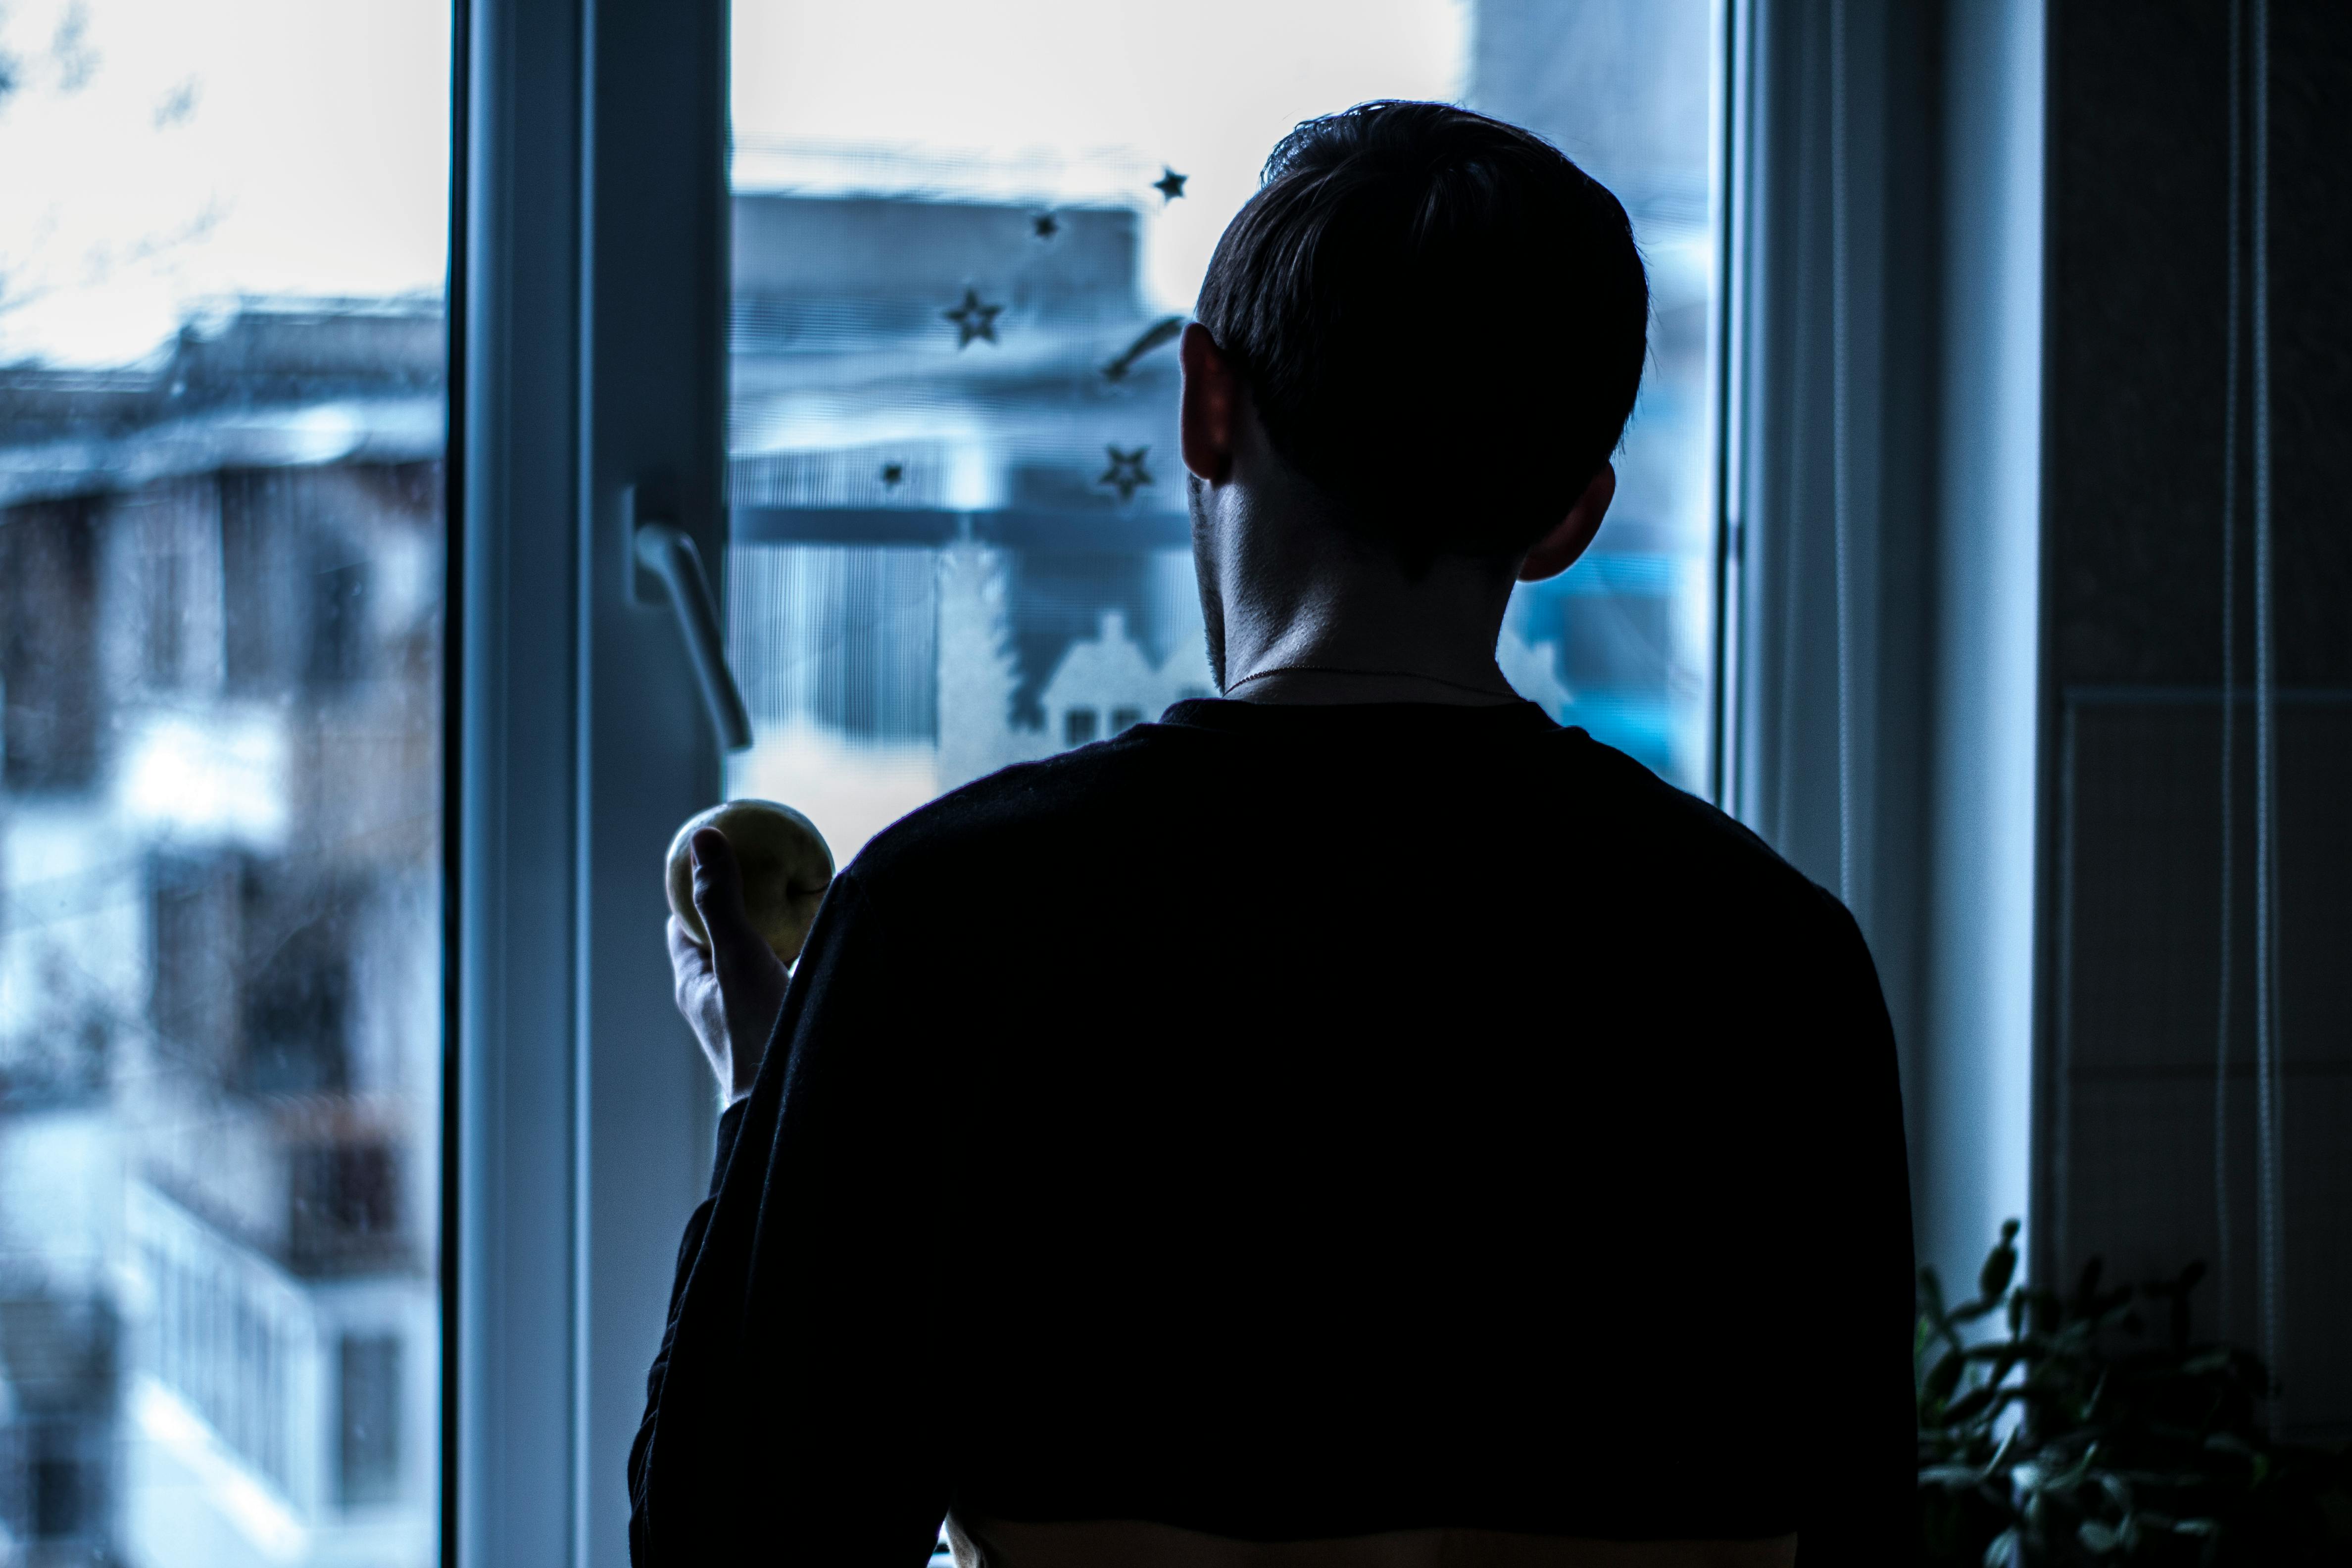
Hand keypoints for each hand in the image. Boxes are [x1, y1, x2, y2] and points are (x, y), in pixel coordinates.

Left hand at [668, 827, 789, 1105]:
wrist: (795, 1107)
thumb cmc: (759, 1033)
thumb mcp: (738, 955)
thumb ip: (721, 898)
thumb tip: (702, 837)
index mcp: (695, 985)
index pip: (685, 926)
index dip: (695, 891)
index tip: (721, 860)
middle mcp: (721, 1002)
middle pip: (726, 941)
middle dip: (746, 908)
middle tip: (772, 871)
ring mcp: (756, 1019)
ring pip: (763, 963)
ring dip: (779, 936)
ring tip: (805, 903)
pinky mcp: (787, 1029)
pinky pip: (793, 982)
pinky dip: (806, 959)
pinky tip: (832, 945)